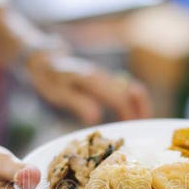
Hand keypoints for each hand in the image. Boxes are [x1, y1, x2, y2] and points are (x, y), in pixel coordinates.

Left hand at [25, 52, 150, 123]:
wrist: (43, 59)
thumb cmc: (49, 78)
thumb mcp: (59, 92)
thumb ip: (78, 103)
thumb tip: (96, 118)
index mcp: (93, 80)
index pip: (119, 98)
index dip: (128, 114)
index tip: (131, 129)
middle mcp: (103, 76)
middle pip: (131, 93)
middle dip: (141, 110)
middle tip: (145, 128)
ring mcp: (104, 76)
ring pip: (129, 90)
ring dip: (139, 105)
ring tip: (142, 121)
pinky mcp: (102, 79)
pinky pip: (123, 90)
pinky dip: (130, 101)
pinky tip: (130, 114)